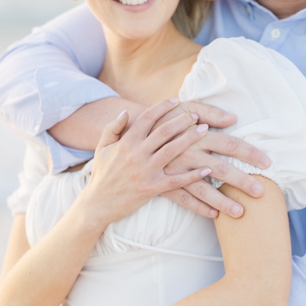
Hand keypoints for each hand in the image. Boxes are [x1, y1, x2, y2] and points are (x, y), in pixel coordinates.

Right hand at [77, 99, 214, 226]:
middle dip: (182, 120)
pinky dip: (193, 175)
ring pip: (173, 151)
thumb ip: (112, 128)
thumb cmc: (101, 175)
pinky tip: (207, 169)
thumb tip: (126, 112)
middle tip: (196, 115)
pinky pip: (176, 181)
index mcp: (125, 142)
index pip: (147, 118)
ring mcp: (145, 171)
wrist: (98, 204)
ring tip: (205, 130)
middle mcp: (136, 154)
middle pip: (164, 131)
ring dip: (191, 138)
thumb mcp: (101, 148)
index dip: (163, 107)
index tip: (177, 101)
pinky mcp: (152, 188)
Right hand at [151, 101, 270, 218]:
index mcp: (196, 134)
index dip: (250, 153)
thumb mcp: (182, 109)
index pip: (230, 144)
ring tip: (240, 212)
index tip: (267, 163)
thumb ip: (208, 112)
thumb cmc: (161, 120)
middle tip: (260, 192)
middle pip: (221, 169)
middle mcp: (187, 153)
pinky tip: (214, 215)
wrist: (127, 135)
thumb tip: (233, 118)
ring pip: (203, 189)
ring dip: (222, 201)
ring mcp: (174, 171)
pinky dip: (198, 207)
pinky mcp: (161, 184)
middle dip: (242, 181)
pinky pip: (183, 198)